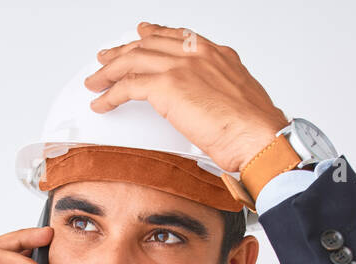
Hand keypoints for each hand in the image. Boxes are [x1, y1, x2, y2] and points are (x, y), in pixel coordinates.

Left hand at [83, 21, 288, 173]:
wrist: (259, 136)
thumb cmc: (255, 128)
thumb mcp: (238, 100)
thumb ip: (218, 93)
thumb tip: (208, 106)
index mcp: (217, 54)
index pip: (178, 36)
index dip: (155, 35)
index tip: (142, 34)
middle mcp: (198, 54)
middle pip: (149, 44)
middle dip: (123, 51)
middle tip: (107, 58)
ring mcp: (181, 66)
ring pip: (133, 60)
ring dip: (109, 72)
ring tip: (96, 81)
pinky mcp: (167, 86)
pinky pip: (128, 86)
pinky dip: (110, 95)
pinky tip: (101, 103)